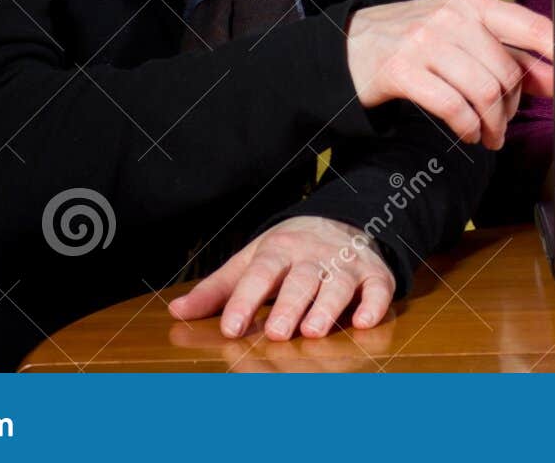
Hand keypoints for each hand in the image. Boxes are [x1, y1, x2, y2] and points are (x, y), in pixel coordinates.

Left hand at [168, 216, 393, 339]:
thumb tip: (176, 312)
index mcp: (279, 249)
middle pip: (301, 278)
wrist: (341, 221)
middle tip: (275, 332)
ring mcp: (346, 263)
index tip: (231, 328)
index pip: (260, 271)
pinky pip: (378, 287)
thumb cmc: (288, 252)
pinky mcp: (375, 273)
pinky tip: (363, 322)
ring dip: (327, 306)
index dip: (245, 299)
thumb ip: (218, 289)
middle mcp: (313, 254)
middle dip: (289, 305)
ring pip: (338, 283)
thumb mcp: (251, 260)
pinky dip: (374, 304)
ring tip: (313, 331)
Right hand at [345, 0, 554, 148]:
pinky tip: (468, 133)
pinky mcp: (402, 69)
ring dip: (493, 125)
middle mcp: (451, 16)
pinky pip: (453, 108)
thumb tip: (554, 79)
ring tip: (488, 134)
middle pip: (507, 72)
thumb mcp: (462, 36)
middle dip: (512, 108)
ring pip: (484, 93)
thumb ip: (507, 55)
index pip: (529, 25)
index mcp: (471, 3)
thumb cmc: (416, 41)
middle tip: (503, 123)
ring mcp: (424, 41)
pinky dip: (468, 129)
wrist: (350, 47)